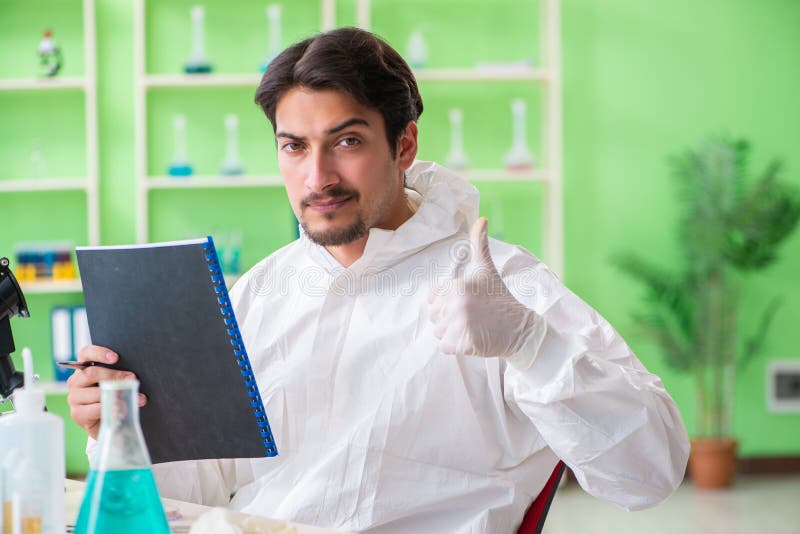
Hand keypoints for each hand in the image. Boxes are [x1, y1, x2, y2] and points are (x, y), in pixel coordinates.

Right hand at [66, 345, 146, 439]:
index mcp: (84, 368)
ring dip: (117, 394)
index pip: (86, 353)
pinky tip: (122, 410)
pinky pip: (96, 409)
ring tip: (134, 397)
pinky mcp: (77, 414)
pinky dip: (112, 408)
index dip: (100, 353)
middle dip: (115, 376)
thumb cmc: (114, 395)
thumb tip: (132, 375)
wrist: (109, 421)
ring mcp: (74, 398)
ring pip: (96, 392)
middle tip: (132, 379)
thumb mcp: (117, 381)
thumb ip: (120, 374)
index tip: (115, 358)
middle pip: (92, 373)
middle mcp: (76, 381)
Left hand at [428, 217, 538, 357]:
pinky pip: (446, 347)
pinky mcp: (465, 343)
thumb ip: (479, 244)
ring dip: (452, 334)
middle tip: (471, 317)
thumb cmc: (500, 298)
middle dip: (449, 320)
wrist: (520, 327)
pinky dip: (456, 347)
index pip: (432, 299)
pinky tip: (472, 339)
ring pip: (439, 333)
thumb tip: (481, 218)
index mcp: (457, 285)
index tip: (465, 303)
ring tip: (472, 327)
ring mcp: (461, 324)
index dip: (446, 303)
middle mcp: (457, 303)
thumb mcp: (487, 269)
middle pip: (434, 317)